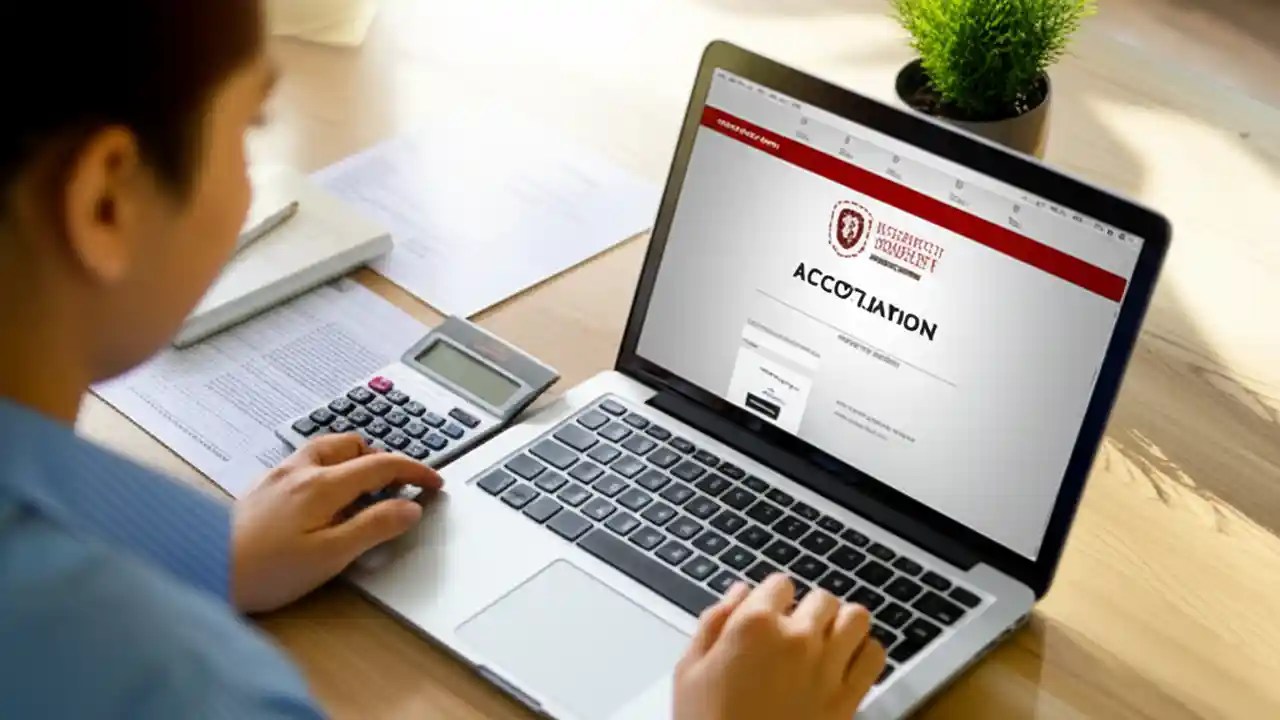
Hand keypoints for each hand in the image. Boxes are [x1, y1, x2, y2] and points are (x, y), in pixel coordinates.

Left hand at [231, 433, 440, 613]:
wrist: (201, 569)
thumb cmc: (264, 570)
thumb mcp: (330, 555)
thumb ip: (374, 527)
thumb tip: (410, 507)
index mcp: (323, 484)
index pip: (381, 464)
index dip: (414, 471)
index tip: (434, 482)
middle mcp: (300, 470)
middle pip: (352, 446)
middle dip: (382, 459)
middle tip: (397, 486)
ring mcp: (277, 476)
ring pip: (326, 450)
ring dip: (353, 460)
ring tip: (363, 489)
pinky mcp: (261, 488)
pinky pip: (305, 463)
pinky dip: (327, 469)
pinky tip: (323, 498)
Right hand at [674, 574, 885, 719]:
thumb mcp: (690, 670)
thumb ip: (713, 623)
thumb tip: (738, 594)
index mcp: (753, 626)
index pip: (780, 584)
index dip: (773, 598)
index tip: (770, 612)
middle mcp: (796, 639)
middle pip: (822, 597)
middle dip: (809, 609)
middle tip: (796, 630)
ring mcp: (826, 667)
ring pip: (856, 617)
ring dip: (843, 624)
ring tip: (828, 640)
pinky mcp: (847, 697)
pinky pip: (875, 655)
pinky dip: (865, 653)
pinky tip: (847, 662)